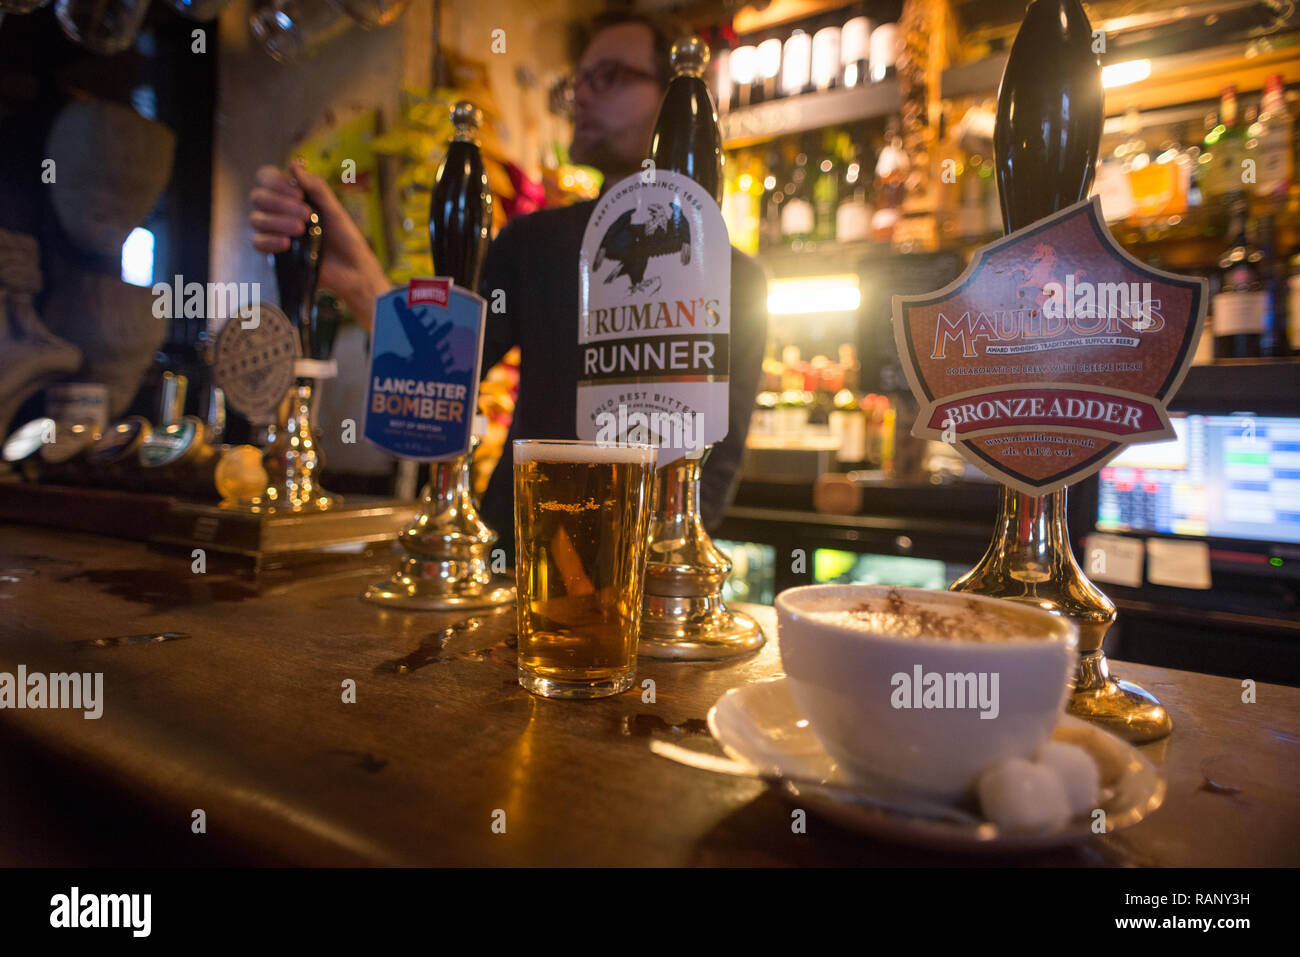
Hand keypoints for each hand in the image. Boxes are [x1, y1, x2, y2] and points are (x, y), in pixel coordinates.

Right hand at [249, 159, 388, 331]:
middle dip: (279, 203)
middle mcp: (279, 211)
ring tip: (301, 230)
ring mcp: (275, 231)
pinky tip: (286, 244)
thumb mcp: (335, 210)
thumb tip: (294, 165)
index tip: (298, 193)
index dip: (275, 181)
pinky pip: (258, 242)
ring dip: (277, 221)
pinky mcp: (275, 252)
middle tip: (305, 214)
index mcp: (292, 196)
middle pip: (258, 197)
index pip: (266, 178)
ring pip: (256, 219)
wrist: (352, 270)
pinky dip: (269, 240)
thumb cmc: (346, 238)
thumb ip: (316, 188)